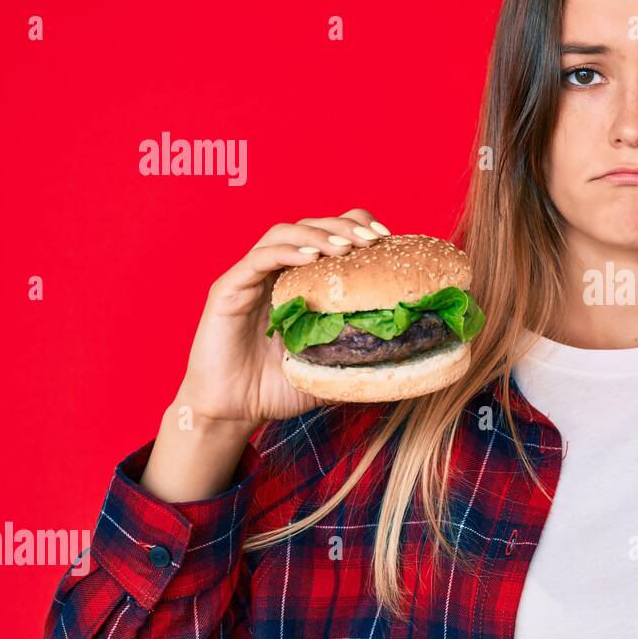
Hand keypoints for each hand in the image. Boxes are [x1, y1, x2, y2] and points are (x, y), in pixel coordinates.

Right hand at [175, 208, 390, 435]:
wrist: (232, 412)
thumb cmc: (277, 389)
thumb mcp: (331, 369)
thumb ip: (361, 357)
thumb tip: (408, 358)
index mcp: (301, 282)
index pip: (329, 236)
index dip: (357, 228)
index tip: (387, 239)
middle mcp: (276, 272)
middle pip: (311, 226)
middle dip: (344, 226)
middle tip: (373, 239)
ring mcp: (251, 278)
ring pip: (284, 233)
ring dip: (318, 234)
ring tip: (345, 246)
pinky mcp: (229, 289)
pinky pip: (258, 259)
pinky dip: (286, 252)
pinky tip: (311, 257)